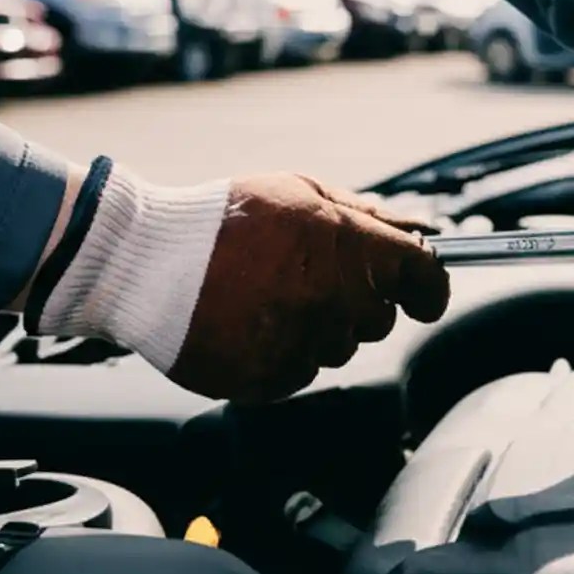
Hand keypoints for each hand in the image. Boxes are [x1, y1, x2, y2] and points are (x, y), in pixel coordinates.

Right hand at [26, 166, 449, 401]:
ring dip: (319, 327)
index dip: (430, 288)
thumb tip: (419, 231)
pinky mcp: (269, 381)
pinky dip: (284, 354)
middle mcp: (333, 301)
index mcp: (349, 248)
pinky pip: (301, 374)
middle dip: (358, 300)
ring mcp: (301, 344)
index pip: (424, 280)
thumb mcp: (302, 192)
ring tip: (268, 296)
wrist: (143, 259)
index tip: (424, 294)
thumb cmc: (225, 218)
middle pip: (380, 319)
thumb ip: (368, 215)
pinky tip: (252, 324)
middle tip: (309, 277)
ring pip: (340, 349)